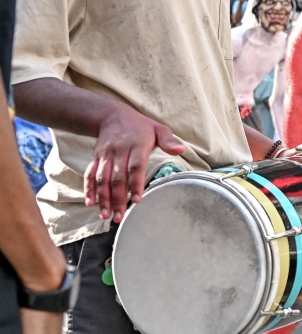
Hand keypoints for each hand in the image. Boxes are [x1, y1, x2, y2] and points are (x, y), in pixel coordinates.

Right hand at [86, 105, 184, 221]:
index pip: (135, 167)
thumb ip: (169, 141)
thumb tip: (181, 150)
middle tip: (119, 217)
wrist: (112, 115)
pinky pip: (90, 174)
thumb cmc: (140, 126)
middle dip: (118, 199)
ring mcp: (105, 155)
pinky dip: (89, 189)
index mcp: (137, 145)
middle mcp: (119, 151)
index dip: (135, 184)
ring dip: (103, 198)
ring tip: (105, 215)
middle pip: (117, 178)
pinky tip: (90, 203)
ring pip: (102, 179)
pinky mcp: (95, 157)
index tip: (137, 200)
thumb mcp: (158, 129)